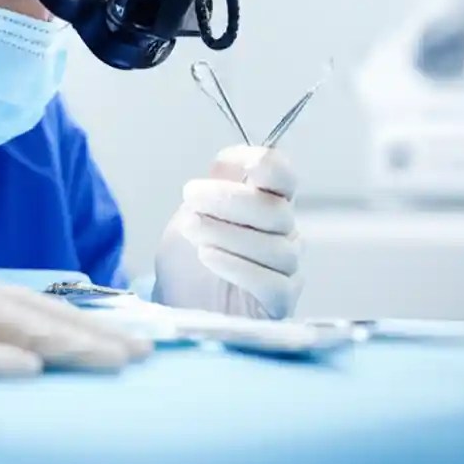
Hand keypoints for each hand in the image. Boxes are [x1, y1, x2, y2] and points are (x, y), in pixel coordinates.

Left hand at [152, 146, 302, 318]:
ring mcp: (286, 267)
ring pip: (274, 247)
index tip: (233, 166)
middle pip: (275, 209)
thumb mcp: (193, 212)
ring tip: (191, 231)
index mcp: (265, 200)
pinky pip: (271, 283)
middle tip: (191, 198)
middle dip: (228, 200)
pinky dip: (236, 266)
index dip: (265, 164)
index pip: (282, 175)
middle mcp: (283, 231)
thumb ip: (217, 185)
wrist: (178, 302)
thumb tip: (233, 161)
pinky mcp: (280, 301)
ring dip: (226, 234)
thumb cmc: (189, 256)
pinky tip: (208, 256)